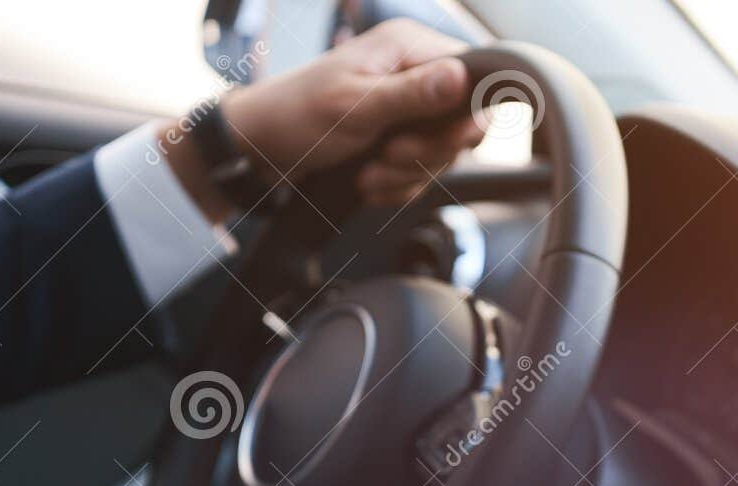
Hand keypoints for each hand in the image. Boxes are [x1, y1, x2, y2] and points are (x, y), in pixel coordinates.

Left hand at [168, 19, 485, 218]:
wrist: (262, 150)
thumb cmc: (297, 117)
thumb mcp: (355, 106)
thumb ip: (411, 94)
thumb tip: (462, 77)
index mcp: (408, 48)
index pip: (475, 76)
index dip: (469, 115)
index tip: (449, 140)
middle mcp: (414, 74)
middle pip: (463, 123)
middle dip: (428, 152)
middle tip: (389, 155)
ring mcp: (408, 110)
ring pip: (443, 154)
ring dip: (406, 174)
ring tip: (369, 171)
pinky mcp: (400, 140)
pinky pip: (422, 173)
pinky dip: (396, 185)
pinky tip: (367, 179)